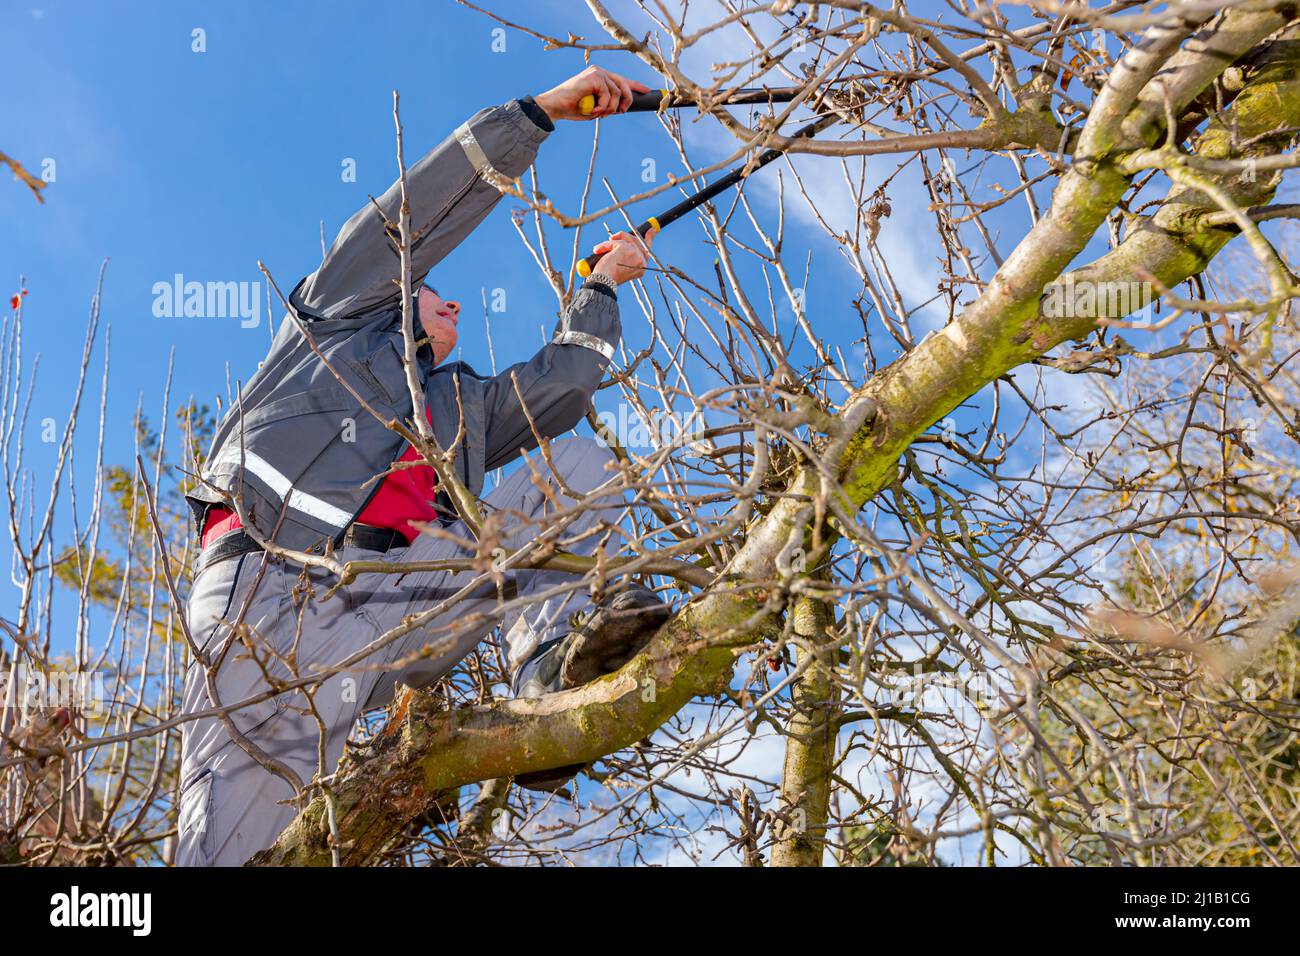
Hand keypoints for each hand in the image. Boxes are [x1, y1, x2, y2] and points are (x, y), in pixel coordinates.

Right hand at [535, 66, 650, 120]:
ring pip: (616, 93)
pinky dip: (601, 106)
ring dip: (608, 108)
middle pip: (623, 84)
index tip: (647, 91)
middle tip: (620, 112)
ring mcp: (597, 73)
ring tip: (596, 112)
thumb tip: (621, 108)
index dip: (635, 86)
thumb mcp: (595, 107)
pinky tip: (592, 109)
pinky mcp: (595, 77)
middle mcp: (599, 72)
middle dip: (626, 100)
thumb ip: (607, 104)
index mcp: (599, 77)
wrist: (555, 107)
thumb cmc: (572, 108)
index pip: (621, 80)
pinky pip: (608, 95)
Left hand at [591, 228, 656, 284]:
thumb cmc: (609, 277)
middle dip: (623, 237)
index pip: (648, 250)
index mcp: (642, 267)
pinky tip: (597, 251)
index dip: (649, 238)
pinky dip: (604, 245)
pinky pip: (614, 240)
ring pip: (624, 238)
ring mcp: (635, 254)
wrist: (603, 282)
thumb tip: (622, 242)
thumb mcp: (622, 267)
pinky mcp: (625, 248)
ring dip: (611, 243)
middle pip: (635, 241)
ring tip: (600, 251)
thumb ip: (628, 257)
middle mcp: (641, 260)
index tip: (652, 230)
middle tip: (613, 237)